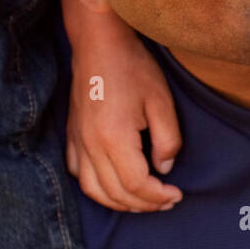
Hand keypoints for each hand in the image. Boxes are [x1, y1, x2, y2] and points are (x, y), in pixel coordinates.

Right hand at [66, 11, 183, 211]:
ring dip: (120, 202)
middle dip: (145, 204)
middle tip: (167, 201)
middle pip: (115, 192)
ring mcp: (77, 141)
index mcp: (113, 137)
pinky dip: (97, 188)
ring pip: (93, 189)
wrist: (98, 44)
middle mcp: (90, 144)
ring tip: (144, 201)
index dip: (158, 196)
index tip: (177, 194)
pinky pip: (77, 174)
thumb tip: (163, 168)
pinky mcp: (72, 135)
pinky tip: (114, 186)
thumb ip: (168, 141)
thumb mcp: (162, 102)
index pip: (136, 184)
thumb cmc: (132, 68)